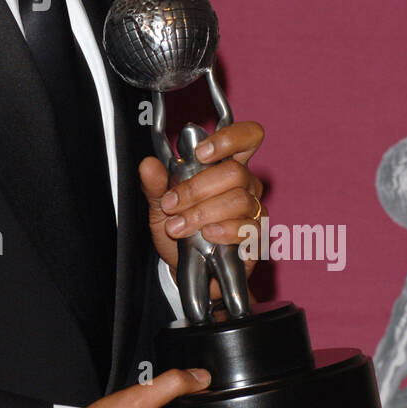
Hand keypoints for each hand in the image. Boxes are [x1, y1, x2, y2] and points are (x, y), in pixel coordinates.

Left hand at [139, 119, 264, 293]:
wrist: (188, 270)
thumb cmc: (180, 231)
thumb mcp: (160, 207)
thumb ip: (155, 185)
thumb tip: (148, 164)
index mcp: (225, 166)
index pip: (246, 138)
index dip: (230, 138)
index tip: (200, 152)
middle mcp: (246, 184)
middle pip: (235, 172)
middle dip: (197, 188)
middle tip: (171, 204)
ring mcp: (255, 210)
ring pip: (239, 200)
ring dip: (203, 213)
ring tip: (179, 227)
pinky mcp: (258, 236)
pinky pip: (248, 228)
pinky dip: (224, 231)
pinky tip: (207, 235)